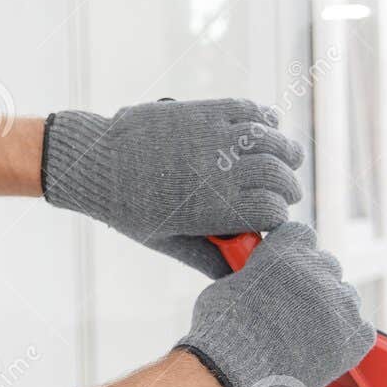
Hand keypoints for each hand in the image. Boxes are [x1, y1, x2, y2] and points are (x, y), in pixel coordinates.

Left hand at [42, 99, 303, 276]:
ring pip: (272, 141)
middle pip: (279, 176)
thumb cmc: (129, 208)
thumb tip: (237, 275)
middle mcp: (219, 172)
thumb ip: (206, 257)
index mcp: (212, 209)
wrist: (97, 162)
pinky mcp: (206, 111)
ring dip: (286, 151)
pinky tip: (266, 128)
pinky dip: (266, 120)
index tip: (275, 216)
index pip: (273, 211)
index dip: (279, 216)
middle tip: (287, 191)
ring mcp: (215, 138)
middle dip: (289, 186)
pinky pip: (251, 111)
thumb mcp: (167, 240)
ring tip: (287, 159)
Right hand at [176, 222, 374, 386]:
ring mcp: (340, 306)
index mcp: (286, 252)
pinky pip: (360, 329)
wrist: (232, 374)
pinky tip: (320, 347)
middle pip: (327, 264)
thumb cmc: (221, 332)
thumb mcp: (228, 285)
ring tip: (301, 332)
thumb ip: (253, 271)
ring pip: (344, 297)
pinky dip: (344, 337)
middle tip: (290, 303)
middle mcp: (318, 273)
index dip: (292, 250)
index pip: (303, 235)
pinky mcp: (354, 339)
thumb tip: (257, 271)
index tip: (284, 265)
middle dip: (311, 279)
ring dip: (328, 309)